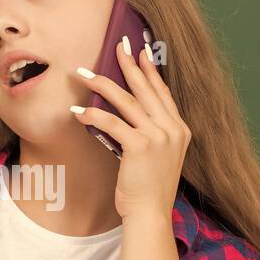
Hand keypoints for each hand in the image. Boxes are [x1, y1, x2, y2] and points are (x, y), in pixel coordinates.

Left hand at [70, 33, 190, 219]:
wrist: (151, 214)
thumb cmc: (149, 190)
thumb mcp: (158, 158)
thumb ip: (151, 135)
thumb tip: (126, 116)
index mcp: (180, 130)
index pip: (163, 93)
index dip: (152, 71)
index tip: (143, 52)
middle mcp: (172, 129)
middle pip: (147, 89)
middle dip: (130, 65)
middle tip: (119, 45)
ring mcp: (159, 137)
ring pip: (127, 101)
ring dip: (104, 84)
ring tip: (86, 72)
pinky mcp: (140, 146)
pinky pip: (112, 123)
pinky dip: (94, 115)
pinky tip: (79, 110)